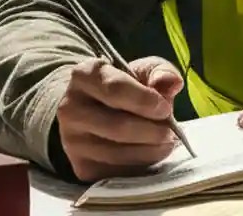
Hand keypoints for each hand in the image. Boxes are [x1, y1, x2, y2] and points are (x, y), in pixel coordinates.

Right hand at [56, 56, 183, 180]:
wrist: (95, 111)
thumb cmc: (124, 87)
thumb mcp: (142, 71)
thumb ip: (159, 71)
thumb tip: (172, 83)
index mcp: (84, 75)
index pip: (114, 89)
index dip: (145, 100)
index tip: (165, 108)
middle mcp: (70, 108)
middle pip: (117, 126)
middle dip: (152, 131)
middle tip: (170, 131)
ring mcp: (72, 141)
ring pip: (118, 153)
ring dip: (150, 150)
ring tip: (165, 142)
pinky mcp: (81, 167)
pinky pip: (117, 173)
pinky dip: (141, 166)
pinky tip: (150, 153)